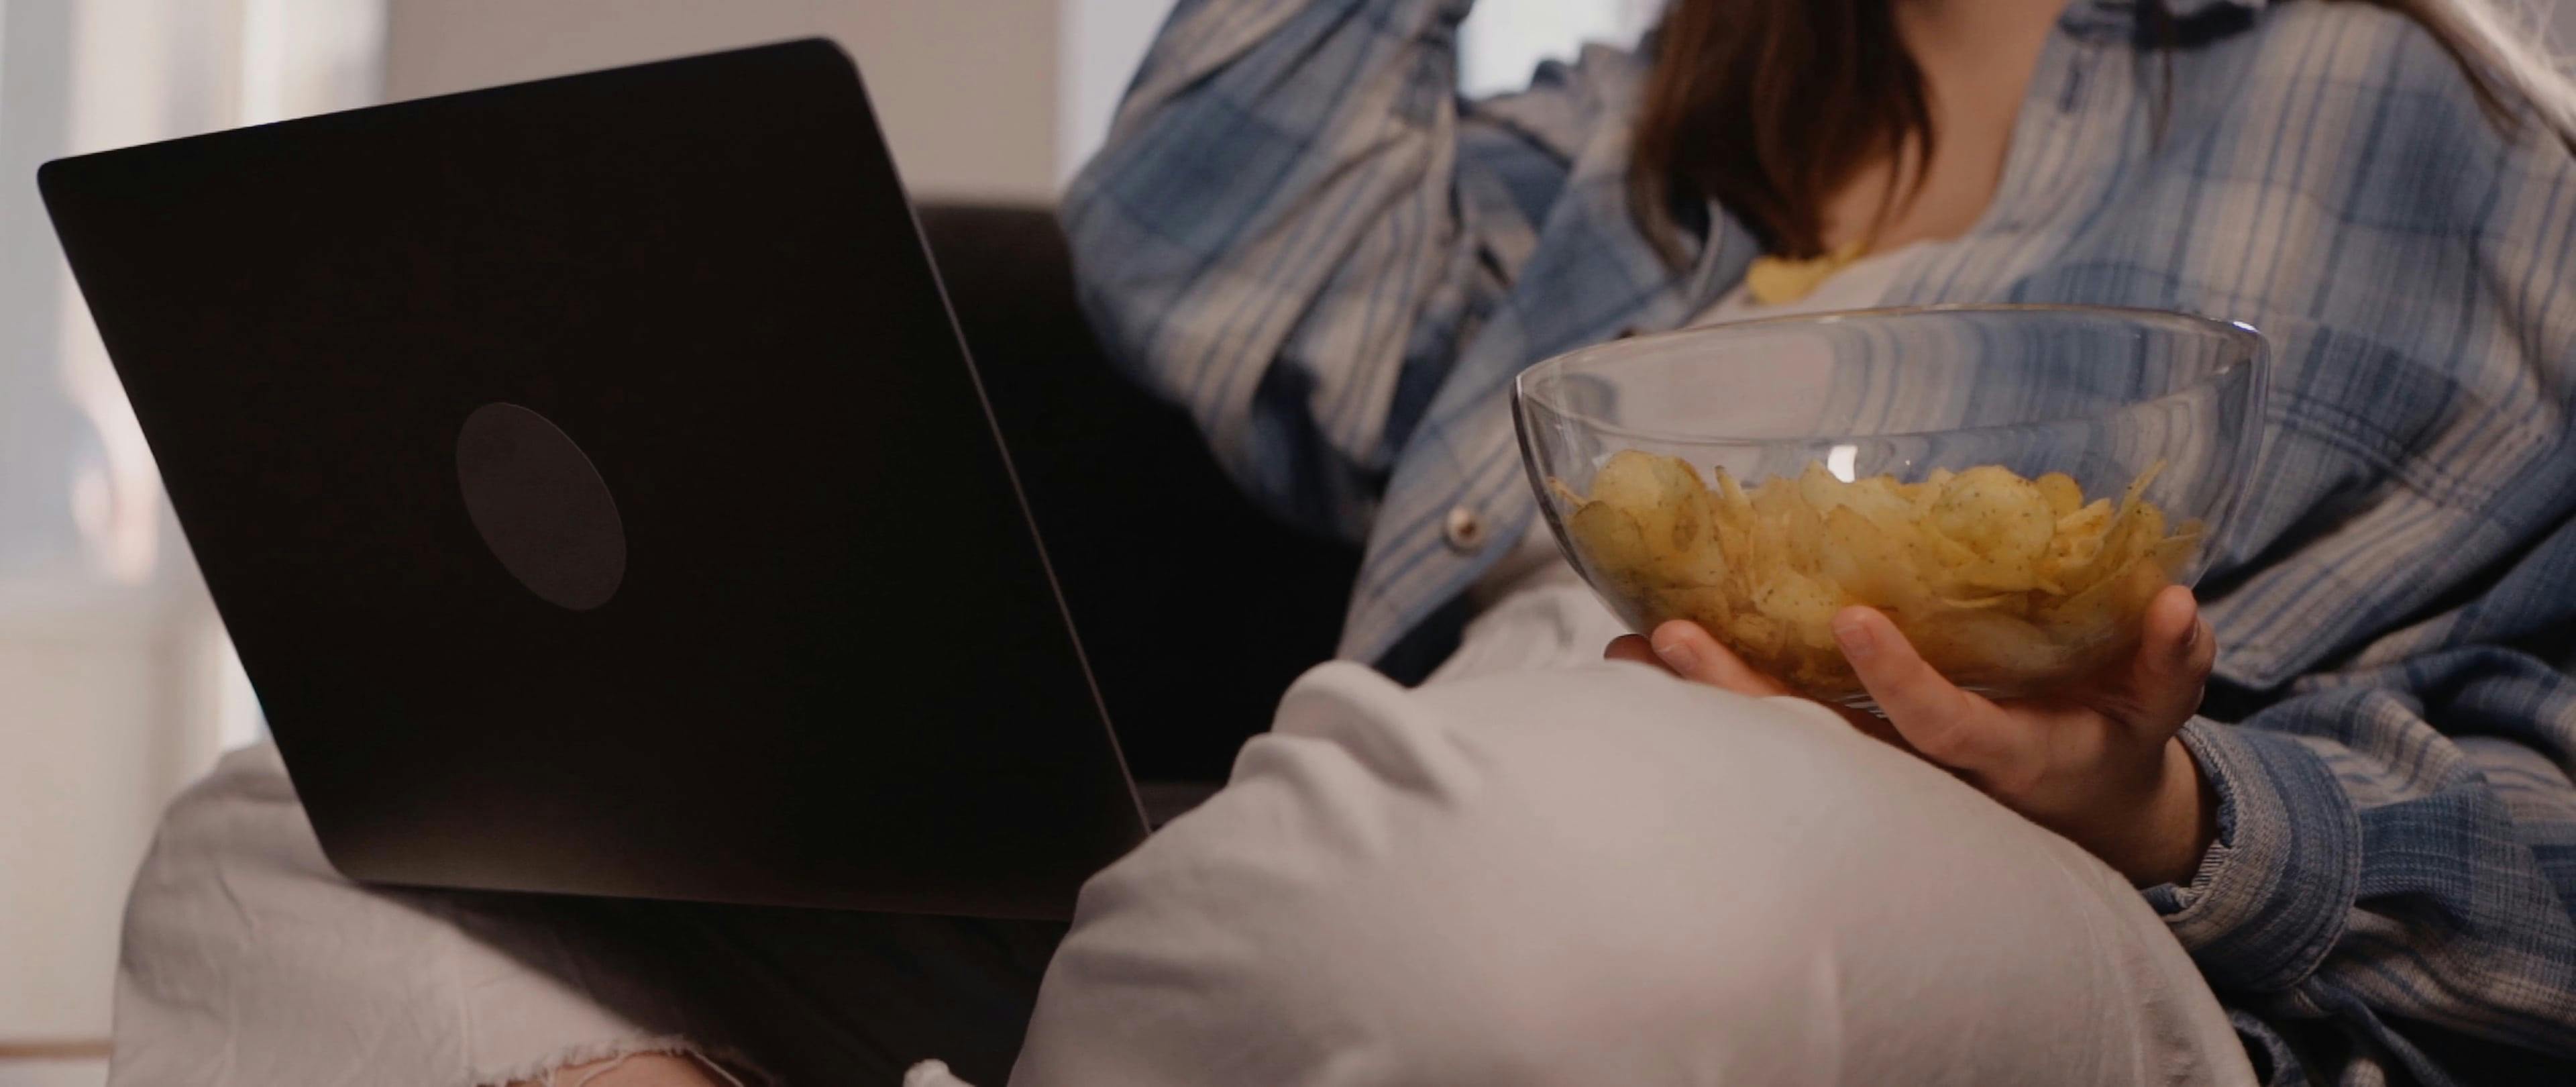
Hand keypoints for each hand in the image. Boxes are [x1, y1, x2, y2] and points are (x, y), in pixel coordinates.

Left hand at [1607, 585, 2218, 886]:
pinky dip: (1713, 696)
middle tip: (1668, 639)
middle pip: (1822, 740)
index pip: (1939, 724)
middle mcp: (1922, 772)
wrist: (2082, 816)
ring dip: (1704, 697)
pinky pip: (1772, 725)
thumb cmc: (2115, 744)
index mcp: (1999, 757)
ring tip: (1624, 652)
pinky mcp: (1849, 749)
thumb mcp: (2155, 709)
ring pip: (1781, 737)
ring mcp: (1877, 765)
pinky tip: (1645, 659)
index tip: (1851, 620)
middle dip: (1743, 693)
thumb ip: (2169, 661)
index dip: (1897, 680)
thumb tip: (2180, 604)